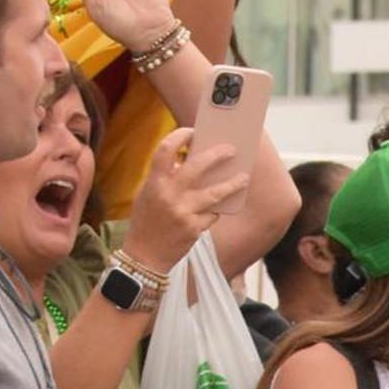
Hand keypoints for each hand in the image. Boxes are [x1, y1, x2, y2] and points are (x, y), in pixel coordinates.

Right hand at [127, 127, 245, 267]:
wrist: (144, 256)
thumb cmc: (147, 221)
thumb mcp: (148, 194)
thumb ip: (165, 177)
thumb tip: (190, 159)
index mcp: (154, 182)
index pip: (166, 150)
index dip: (180, 136)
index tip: (193, 132)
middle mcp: (169, 194)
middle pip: (198, 166)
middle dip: (217, 154)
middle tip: (231, 149)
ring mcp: (183, 212)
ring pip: (215, 193)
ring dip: (232, 184)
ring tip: (243, 178)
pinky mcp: (194, 228)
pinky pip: (213, 214)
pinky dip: (216, 210)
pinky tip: (219, 208)